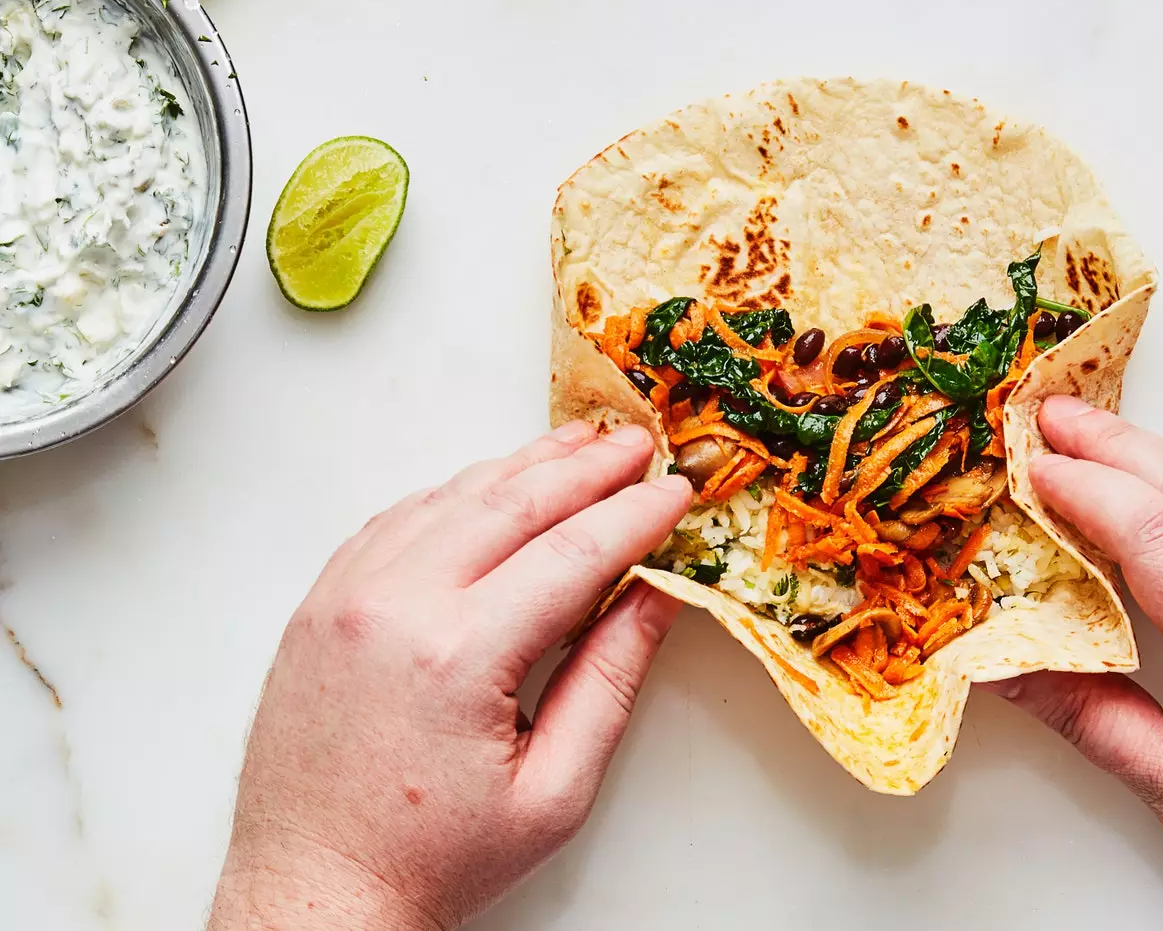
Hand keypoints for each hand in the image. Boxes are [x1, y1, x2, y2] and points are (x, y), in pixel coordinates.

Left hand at [207, 423, 691, 930]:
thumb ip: (611, 679)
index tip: (674, 492)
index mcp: (455, 655)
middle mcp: (392, 607)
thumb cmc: (430, 859)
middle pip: (510, 504)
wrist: (317, 890)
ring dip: (520, 467)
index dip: (634, 516)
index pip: (571, 552)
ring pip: (449, 498)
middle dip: (585, 468)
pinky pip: (396, 520)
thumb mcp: (554, 789)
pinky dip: (453, 494)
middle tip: (635, 446)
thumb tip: (656, 595)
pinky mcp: (319, 604)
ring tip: (575, 446)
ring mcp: (344, 598)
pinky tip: (491, 486)